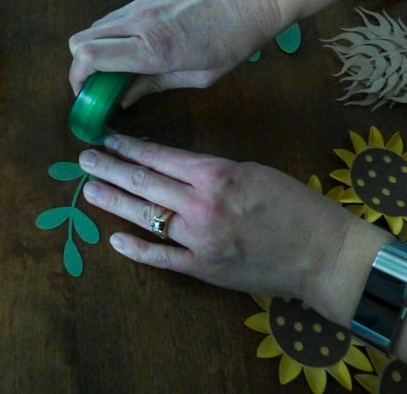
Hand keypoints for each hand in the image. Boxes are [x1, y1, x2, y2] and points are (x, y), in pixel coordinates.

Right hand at [68, 0, 280, 103]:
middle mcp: (138, 23)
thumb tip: (122, 99)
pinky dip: (113, 35)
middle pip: (80, 41)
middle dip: (80, 66)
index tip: (86, 95)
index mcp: (152, 49)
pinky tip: (136, 46)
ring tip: (117, 66)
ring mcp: (140, 4)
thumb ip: (153, 86)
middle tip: (97, 83)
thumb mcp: (196, 76)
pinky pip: (116, 16)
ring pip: (95, 27)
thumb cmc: (232, 42)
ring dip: (97, 49)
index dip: (77, 79)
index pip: (89, 57)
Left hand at [78, 134, 380, 309]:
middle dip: (110, 168)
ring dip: (113, 202)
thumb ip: (210, 170)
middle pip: (143, 183)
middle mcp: (201, 205)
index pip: (159, 156)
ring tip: (90, 189)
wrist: (322, 253)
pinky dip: (136, 249)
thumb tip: (172, 167)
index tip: (107, 138)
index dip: (128, 146)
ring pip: (145, 217)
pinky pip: (161, 257)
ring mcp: (199, 239)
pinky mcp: (203, 268)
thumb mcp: (252, 171)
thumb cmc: (293, 205)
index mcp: (215, 174)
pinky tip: (114, 239)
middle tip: (84, 159)